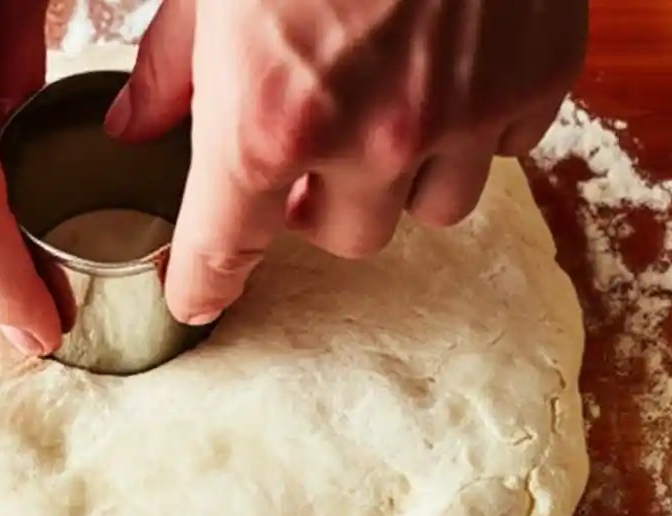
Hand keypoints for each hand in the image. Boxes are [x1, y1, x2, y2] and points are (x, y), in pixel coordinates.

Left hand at [107, 0, 587, 324]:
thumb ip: (168, 66)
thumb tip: (133, 127)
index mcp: (270, 116)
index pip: (224, 250)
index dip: (203, 281)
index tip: (197, 293)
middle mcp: (371, 136)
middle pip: (339, 238)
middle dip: (314, 205)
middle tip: (303, 152)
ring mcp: (465, 114)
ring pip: (430, 209)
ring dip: (398, 177)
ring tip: (384, 110)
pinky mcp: (539, 79)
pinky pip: (503, 148)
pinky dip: (474, 126)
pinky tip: (451, 67)